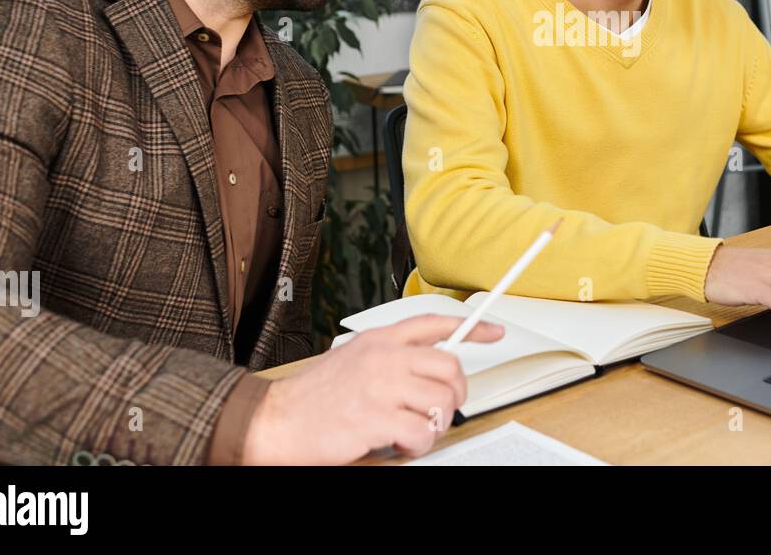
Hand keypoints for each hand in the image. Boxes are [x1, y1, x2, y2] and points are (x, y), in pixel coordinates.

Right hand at [240, 314, 504, 463]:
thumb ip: (389, 358)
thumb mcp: (353, 358)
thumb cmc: (312, 396)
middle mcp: (384, 358)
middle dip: (455, 395)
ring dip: (433, 425)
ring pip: (442, 403)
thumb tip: (427, 369)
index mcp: (379, 340)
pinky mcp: (377, 418)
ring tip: (411, 431)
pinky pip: (422, 434)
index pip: (435, 324)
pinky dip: (417, 445)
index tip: (494, 331)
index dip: (472, 327)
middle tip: (441, 410)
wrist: (276, 420)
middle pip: (450, 368)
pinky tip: (398, 443)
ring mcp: (382, 387)